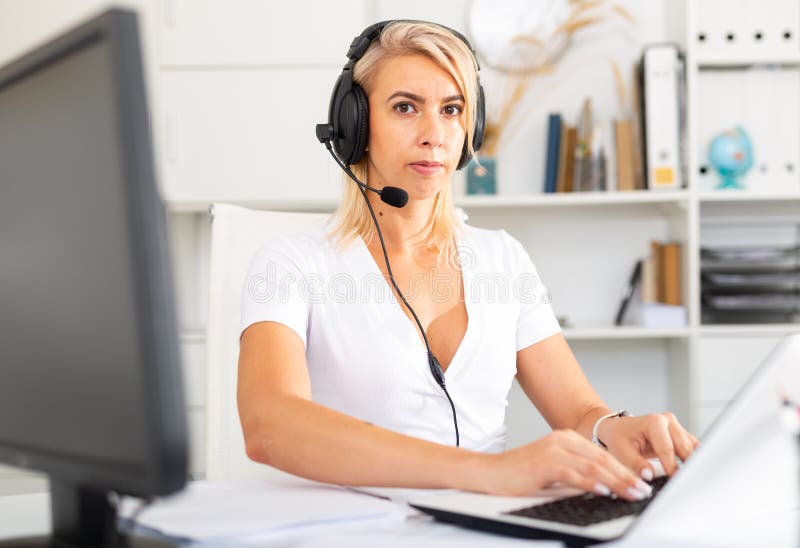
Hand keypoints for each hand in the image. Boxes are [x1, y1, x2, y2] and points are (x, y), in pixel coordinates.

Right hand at [475, 430, 652, 500]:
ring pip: (593, 467)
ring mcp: (553, 450)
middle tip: (643, 490)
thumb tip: (604, 486)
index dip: (625, 470)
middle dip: (626, 476)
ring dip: (616, 482)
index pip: (603, 455)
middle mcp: (562, 440)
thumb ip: (575, 472)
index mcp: (566, 439)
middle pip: (602, 459)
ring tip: (632, 493)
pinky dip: (590, 483)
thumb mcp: (553, 469)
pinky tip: (603, 491)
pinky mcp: (544, 463)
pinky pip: (573, 474)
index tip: (641, 484)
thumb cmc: (519, 474)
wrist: (489, 472)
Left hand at [598, 412, 699, 479]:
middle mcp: (668, 421)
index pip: (667, 449)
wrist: (618, 429)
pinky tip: (691, 475)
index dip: (672, 467)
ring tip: (692, 483)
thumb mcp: (621, 450)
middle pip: (684, 448)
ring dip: (692, 465)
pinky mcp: (681, 435)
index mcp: (654, 422)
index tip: (675, 482)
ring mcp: (676, 427)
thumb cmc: (618, 437)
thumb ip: (635, 464)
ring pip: (692, 449)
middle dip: (686, 468)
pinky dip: (692, 462)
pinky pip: (692, 449)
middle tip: (688, 486)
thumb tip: (649, 476)